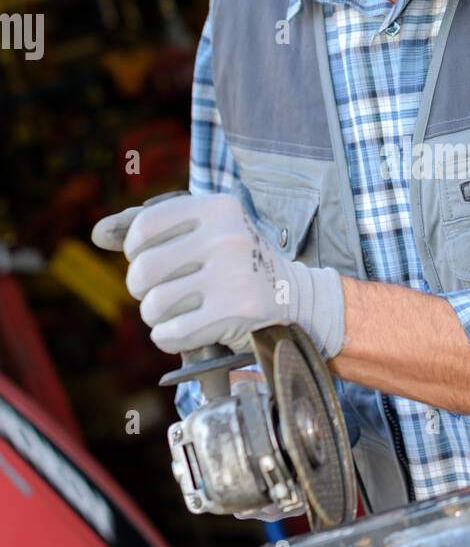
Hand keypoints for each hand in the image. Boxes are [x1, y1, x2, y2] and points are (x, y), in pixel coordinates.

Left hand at [91, 192, 345, 358]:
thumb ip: (151, 230)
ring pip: (153, 305)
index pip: (144, 227)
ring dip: (157, 317)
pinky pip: (171, 333)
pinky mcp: (236, 311)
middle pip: (143, 269)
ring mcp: (232, 273)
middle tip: (163, 294)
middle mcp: (225, 235)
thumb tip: (98, 233)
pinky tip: (185, 332)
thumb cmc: (237, 265)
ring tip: (177, 313)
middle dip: (143, 290)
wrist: (294, 299)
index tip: (150, 261)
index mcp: (216, 208)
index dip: (135, 251)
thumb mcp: (204, 233)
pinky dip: (169, 339)